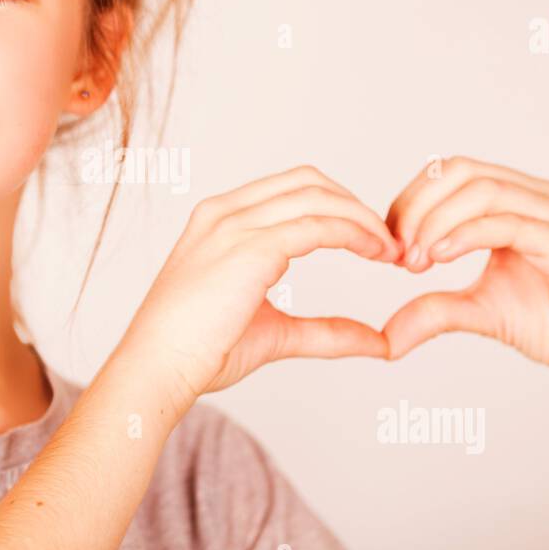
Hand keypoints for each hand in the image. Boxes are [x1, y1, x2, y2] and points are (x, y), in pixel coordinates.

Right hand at [115, 165, 402, 412]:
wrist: (157, 368)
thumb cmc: (199, 353)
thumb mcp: (274, 332)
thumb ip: (325, 331)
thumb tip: (377, 341)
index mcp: (220, 221)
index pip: (291, 189)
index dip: (337, 206)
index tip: (371, 239)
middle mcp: (225, 213)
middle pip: (309, 181)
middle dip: (355, 205)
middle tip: (389, 241)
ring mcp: (235, 225)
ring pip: (318, 197)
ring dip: (363, 219)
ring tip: (391, 250)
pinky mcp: (251, 248)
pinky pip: (317, 225)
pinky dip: (354, 233)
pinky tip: (376, 253)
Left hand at [381, 156, 548, 394]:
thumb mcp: (476, 311)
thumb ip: (432, 312)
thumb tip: (385, 337)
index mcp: (512, 200)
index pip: (450, 172)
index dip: (411, 200)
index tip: (391, 244)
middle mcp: (535, 197)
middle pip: (462, 171)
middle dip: (418, 206)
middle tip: (399, 252)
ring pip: (484, 191)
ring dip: (438, 221)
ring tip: (417, 259)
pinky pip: (511, 224)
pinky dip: (468, 234)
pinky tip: (442, 256)